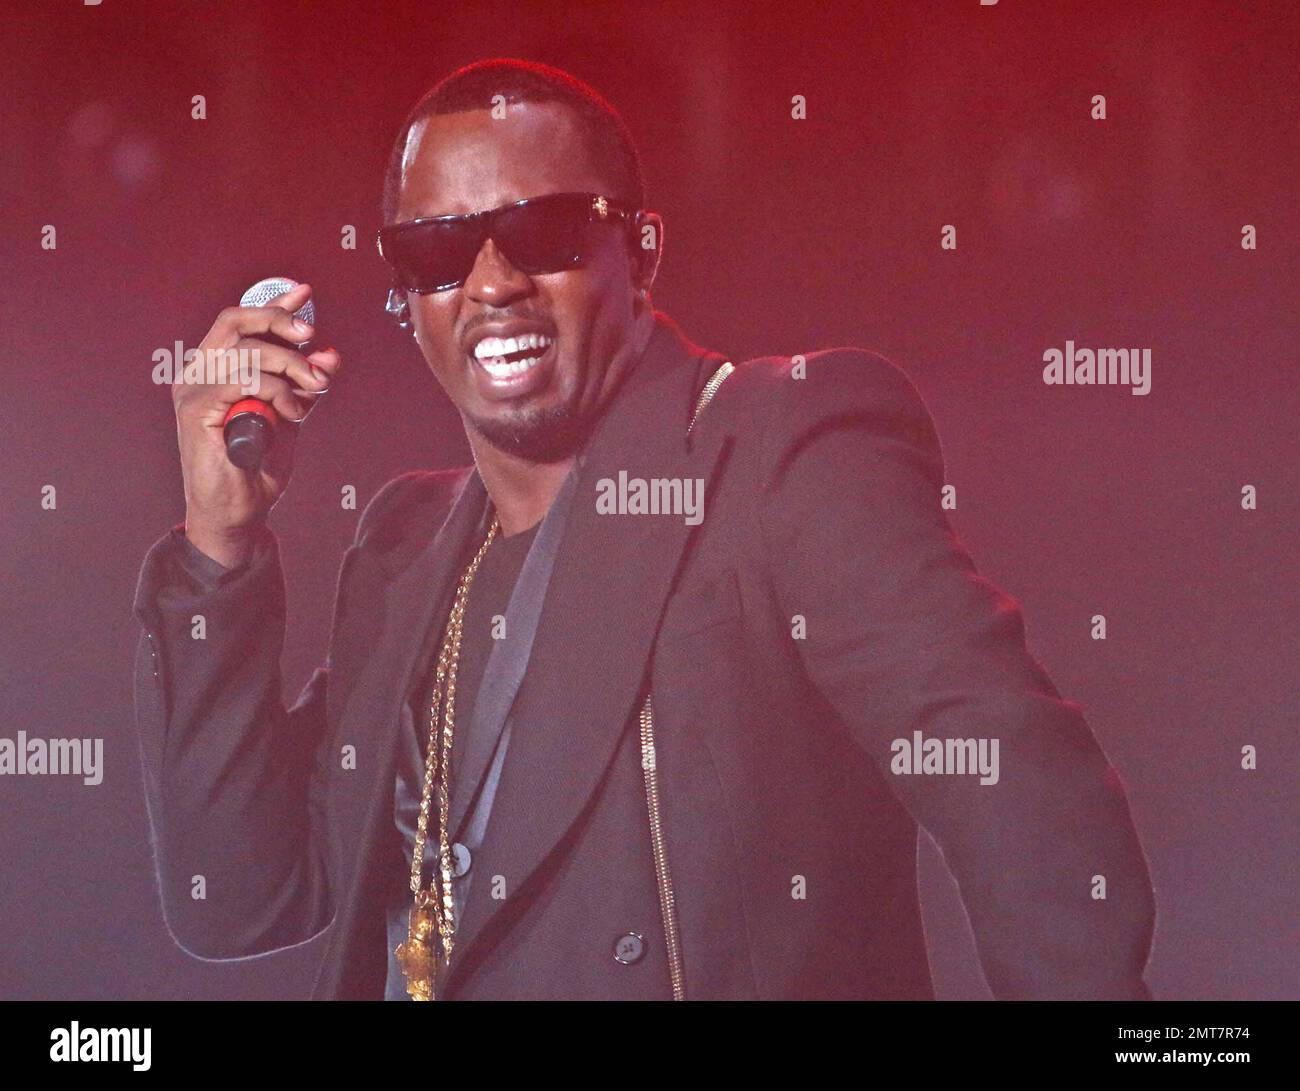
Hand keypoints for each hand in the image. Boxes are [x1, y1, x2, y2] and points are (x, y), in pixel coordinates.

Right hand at [173, 282, 339, 566]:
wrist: (239, 510)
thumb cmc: (258, 465)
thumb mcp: (291, 413)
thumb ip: (305, 382)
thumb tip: (328, 353)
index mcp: (216, 368)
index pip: (242, 322)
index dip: (276, 304)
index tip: (306, 293)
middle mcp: (197, 371)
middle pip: (238, 322)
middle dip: (281, 323)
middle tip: (312, 339)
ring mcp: (192, 388)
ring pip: (249, 352)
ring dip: (291, 368)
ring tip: (311, 393)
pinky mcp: (195, 408)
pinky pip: (243, 380)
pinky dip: (276, 391)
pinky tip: (292, 411)